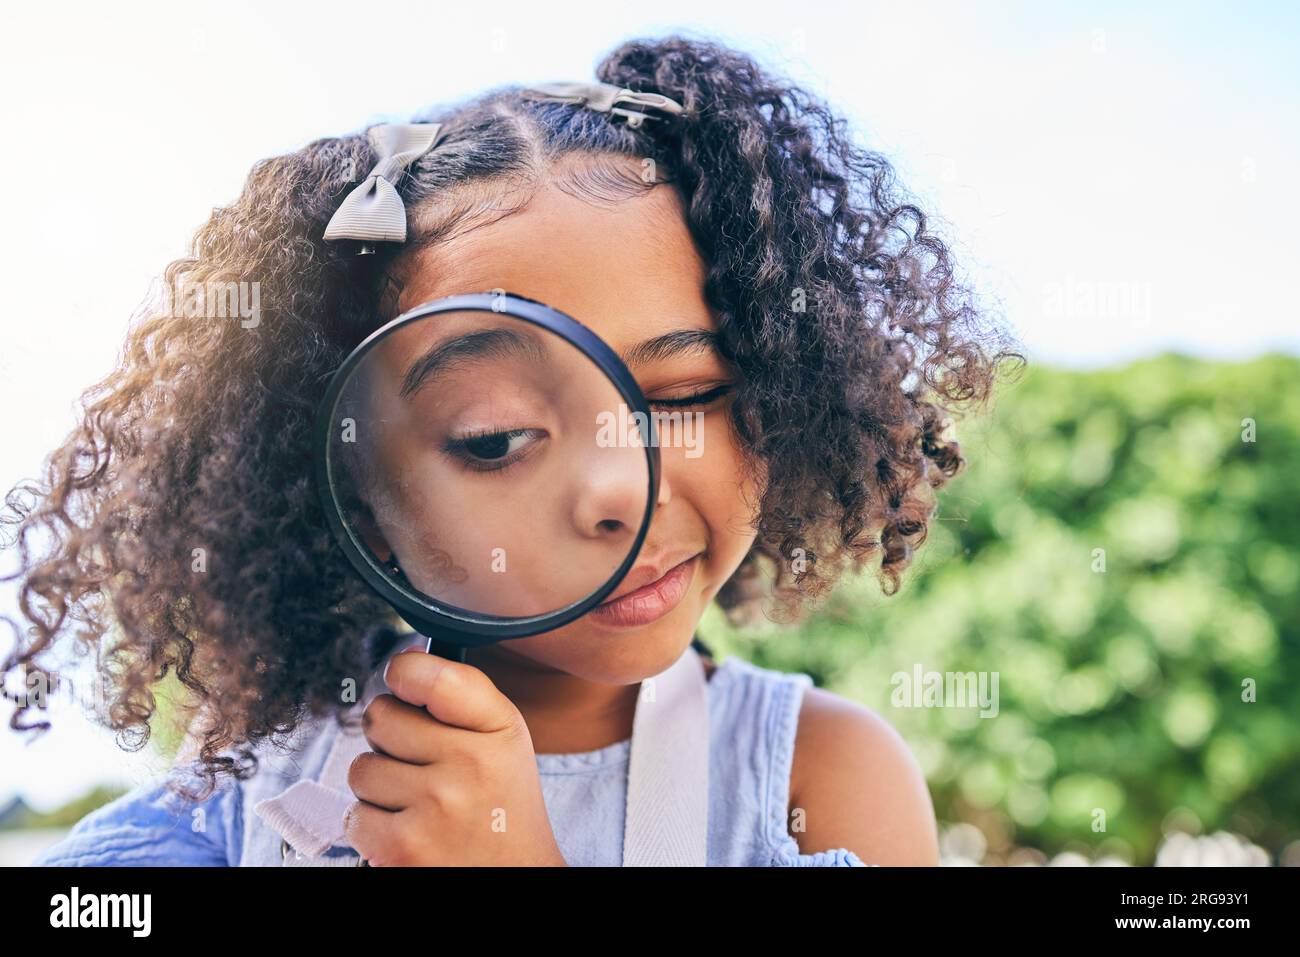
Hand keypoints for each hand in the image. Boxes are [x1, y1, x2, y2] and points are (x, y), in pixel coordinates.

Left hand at [344, 648, 566, 865]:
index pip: (433, 674)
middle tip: (419, 763)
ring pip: (362, 769)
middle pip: (380, 718)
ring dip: (379, 788)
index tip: (403, 681)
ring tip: (417, 804)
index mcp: (498, 728)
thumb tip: (401, 659)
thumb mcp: (502, 740)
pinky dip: (373, 827)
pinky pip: (354, 815)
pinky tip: (409, 832)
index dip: (404, 672)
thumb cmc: (499, 805)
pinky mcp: (404, 847)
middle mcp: (472, 763)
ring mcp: (437, 806)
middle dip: (389, 739)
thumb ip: (459, 698)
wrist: (515, 878)